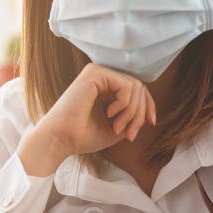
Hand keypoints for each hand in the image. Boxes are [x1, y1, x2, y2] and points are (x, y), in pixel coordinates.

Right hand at [19, 63, 156, 175]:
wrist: (60, 139)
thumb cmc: (83, 137)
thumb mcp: (116, 127)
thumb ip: (132, 117)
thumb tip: (150, 113)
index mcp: (104, 86)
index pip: (136, 89)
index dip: (148, 106)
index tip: (151, 123)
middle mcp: (100, 75)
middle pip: (139, 87)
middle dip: (141, 113)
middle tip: (129, 134)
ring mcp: (97, 72)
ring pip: (135, 87)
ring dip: (132, 113)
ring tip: (117, 128)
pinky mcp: (95, 73)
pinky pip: (127, 86)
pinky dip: (125, 105)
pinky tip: (109, 114)